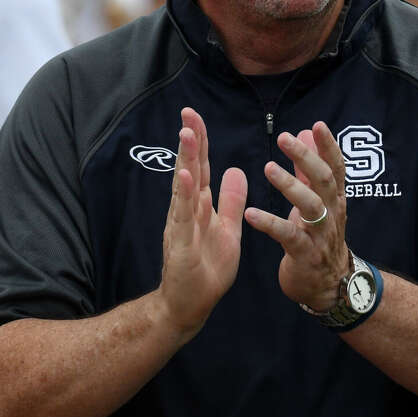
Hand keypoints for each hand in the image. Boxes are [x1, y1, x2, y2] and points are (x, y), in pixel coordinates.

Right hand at [159, 108, 246, 337]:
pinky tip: (185, 177)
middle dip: (190, 141)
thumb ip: (230, 200)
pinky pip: (183, 217)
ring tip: (186, 134)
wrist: (190, 304)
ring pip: (183, 187)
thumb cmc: (206, 267)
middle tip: (188, 112)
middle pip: (189, 169)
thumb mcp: (227, 228)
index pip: (200, 167)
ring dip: (185, 160)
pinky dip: (184, 196)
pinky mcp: (181, 244)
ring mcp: (181, 225)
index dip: (200, 141)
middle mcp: (187, 210)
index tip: (197, 115)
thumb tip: (236, 169)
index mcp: (199, 205)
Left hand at [244, 122, 348, 311]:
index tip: (316, 125)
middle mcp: (332, 213)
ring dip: (290, 186)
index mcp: (335, 199)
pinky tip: (250, 213)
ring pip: (311, 206)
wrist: (329, 286)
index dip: (328, 146)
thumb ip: (309, 170)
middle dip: (306, 158)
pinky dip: (270, 223)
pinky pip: (288, 236)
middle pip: (325, 180)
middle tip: (285, 138)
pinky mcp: (305, 254)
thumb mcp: (318, 202)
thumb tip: (306, 133)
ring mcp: (320, 235)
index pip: (336, 167)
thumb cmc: (319, 238)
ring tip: (269, 168)